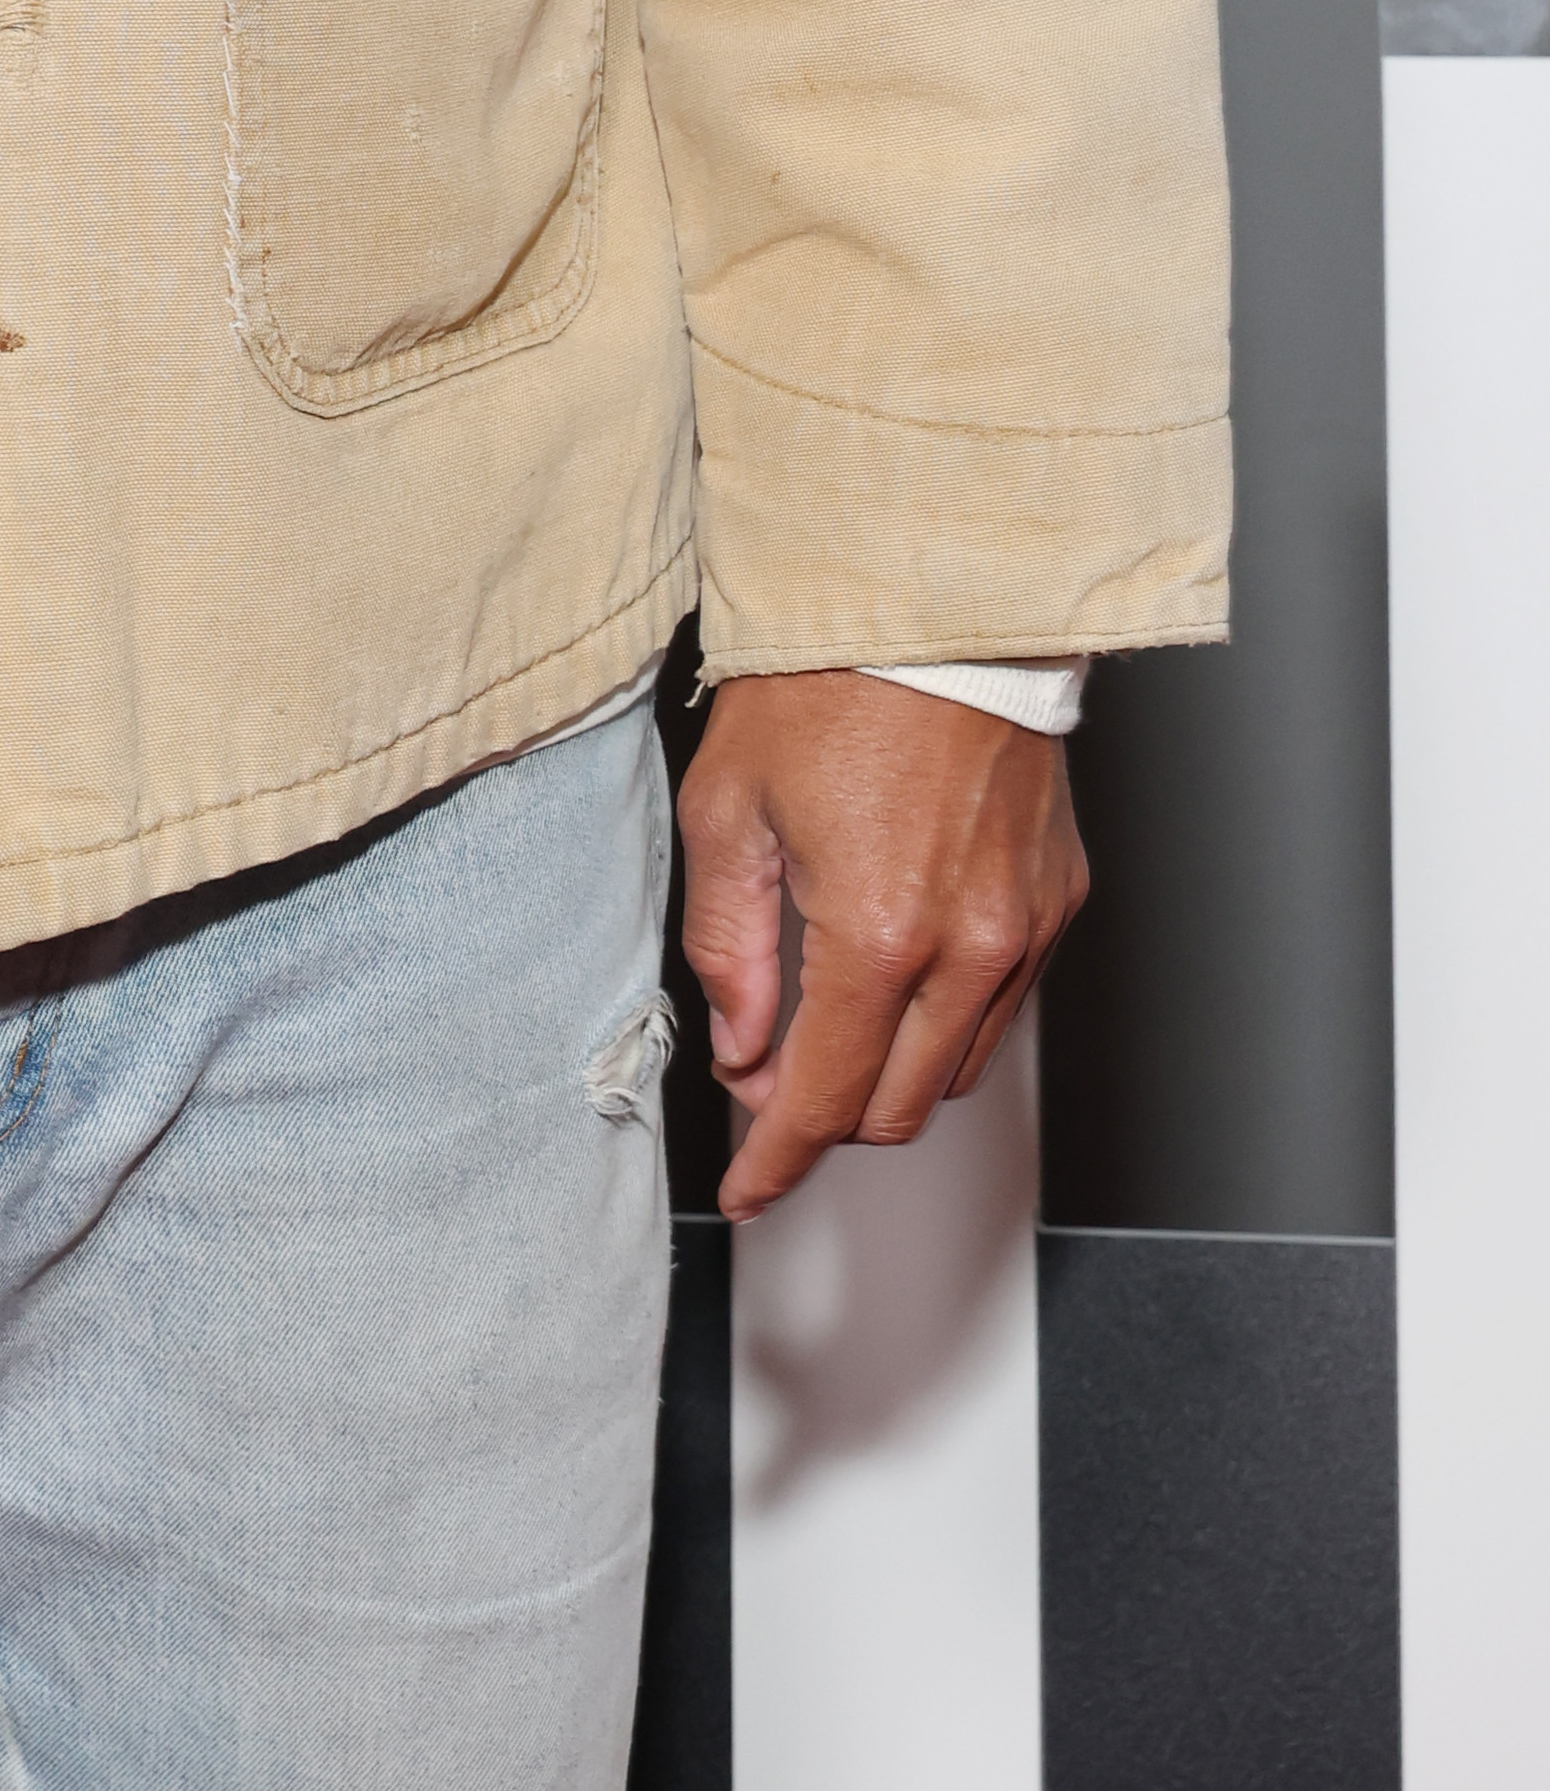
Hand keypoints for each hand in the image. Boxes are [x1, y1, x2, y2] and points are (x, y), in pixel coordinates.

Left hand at [678, 673, 1085, 1221]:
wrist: (937, 599)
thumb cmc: (827, 682)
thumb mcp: (729, 810)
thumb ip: (729, 949)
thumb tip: (741, 1048)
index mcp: (880, 934)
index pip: (827, 1099)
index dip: (777, 1159)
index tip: (748, 1192)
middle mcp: (972, 948)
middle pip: (901, 1108)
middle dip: (828, 1116)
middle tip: (767, 1078)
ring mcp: (1028, 927)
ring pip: (959, 1067)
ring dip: (891, 1072)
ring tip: (826, 1018)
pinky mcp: (1061, 899)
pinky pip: (1002, 1002)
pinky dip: (945, 1016)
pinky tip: (897, 968)